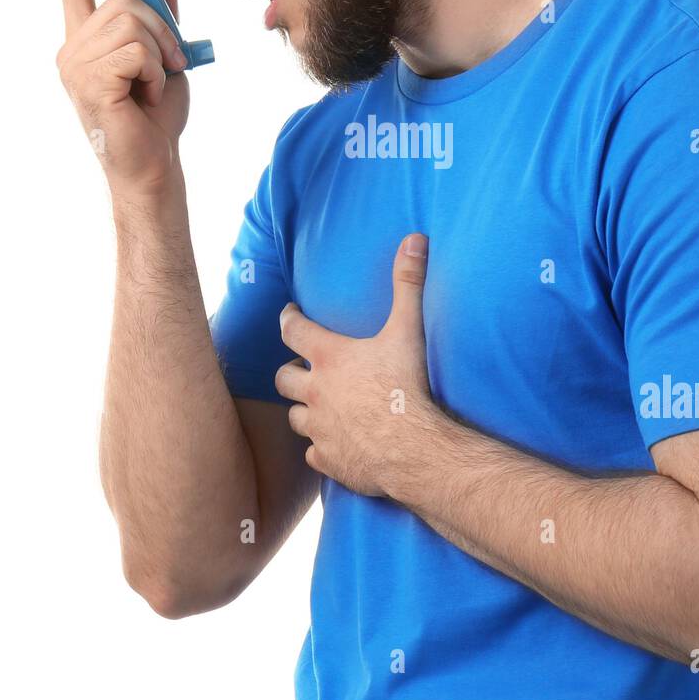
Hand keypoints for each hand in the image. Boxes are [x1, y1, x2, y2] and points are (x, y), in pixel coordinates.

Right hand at [57, 0, 190, 198]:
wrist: (154, 164)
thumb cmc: (156, 117)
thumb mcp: (164, 57)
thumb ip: (160, 19)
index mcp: (83, 40)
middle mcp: (71, 50)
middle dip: (163, 24)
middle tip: (174, 60)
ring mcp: (76, 66)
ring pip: (133, 23)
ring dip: (162, 52)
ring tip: (157, 83)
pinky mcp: (90, 83)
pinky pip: (136, 51)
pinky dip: (156, 72)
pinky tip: (150, 96)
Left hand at [275, 234, 434, 496]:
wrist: (414, 450)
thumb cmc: (407, 387)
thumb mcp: (408, 330)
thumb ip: (408, 284)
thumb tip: (415, 239)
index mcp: (329, 358)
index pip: (292, 330)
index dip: (288, 318)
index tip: (289, 313)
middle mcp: (315, 392)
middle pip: (284, 378)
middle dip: (290, 371)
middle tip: (302, 367)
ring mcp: (319, 429)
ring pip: (295, 417)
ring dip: (304, 409)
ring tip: (318, 406)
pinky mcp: (329, 460)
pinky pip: (314, 454)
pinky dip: (321, 448)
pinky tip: (334, 445)